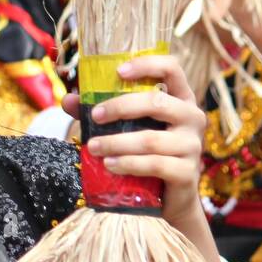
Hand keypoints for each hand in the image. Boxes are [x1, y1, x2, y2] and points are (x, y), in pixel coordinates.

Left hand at [61, 53, 206, 231]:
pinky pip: (155, 165)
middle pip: (157, 102)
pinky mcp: (188, 172)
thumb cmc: (147, 153)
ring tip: (93, 147)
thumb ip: (102, 112)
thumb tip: (68, 100)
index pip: (172, 68)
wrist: (170, 197)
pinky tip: (110, 165)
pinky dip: (128, 164)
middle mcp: (192, 117)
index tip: (118, 71)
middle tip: (95, 116)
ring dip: (117, 142)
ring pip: (151, 139)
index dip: (147, 64)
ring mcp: (193, 146)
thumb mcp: (128, 128)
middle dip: (121, 107)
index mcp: (180, 98)